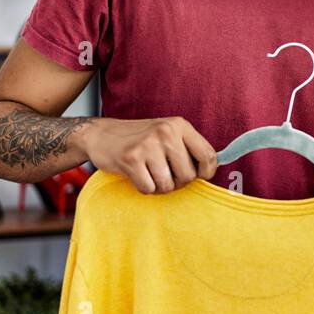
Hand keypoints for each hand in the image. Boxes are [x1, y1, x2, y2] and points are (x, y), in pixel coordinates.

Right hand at [78, 116, 217, 194]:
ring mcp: (148, 145)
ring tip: (150, 174)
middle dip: (178, 182)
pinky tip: (138, 176)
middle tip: (165, 174)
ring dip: (160, 186)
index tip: (198, 176)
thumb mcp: (167, 135)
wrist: (101, 135)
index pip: (208, 155)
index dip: (207, 173)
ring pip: (168, 185)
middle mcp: (166, 132)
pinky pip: (149, 188)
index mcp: (180, 125)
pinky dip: (145, 188)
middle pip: (189, 176)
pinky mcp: (131, 159)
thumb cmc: (140, 140)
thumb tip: (212, 171)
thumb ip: (188, 149)